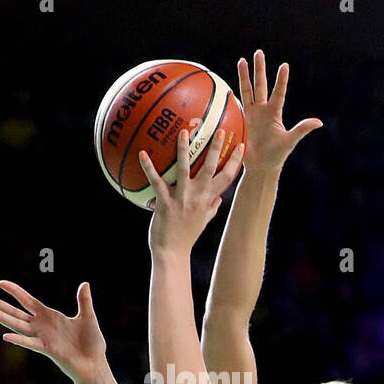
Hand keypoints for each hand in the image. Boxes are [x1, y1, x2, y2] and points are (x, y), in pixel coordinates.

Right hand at [0, 279, 106, 383]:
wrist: (95, 363)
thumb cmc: (91, 343)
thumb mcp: (88, 317)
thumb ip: (84, 301)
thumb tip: (85, 283)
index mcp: (49, 316)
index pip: (27, 300)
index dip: (14, 291)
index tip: (0, 283)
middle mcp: (41, 326)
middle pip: (15, 312)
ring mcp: (42, 337)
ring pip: (17, 325)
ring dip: (1, 317)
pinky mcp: (47, 348)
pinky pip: (29, 343)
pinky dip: (18, 339)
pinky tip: (5, 335)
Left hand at [141, 128, 244, 252]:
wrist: (172, 252)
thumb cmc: (187, 237)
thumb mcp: (204, 222)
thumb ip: (212, 208)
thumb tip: (220, 198)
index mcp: (208, 200)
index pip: (227, 178)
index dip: (235, 162)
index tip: (241, 146)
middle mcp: (197, 197)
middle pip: (210, 168)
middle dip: (216, 149)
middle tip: (220, 130)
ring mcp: (181, 199)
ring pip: (184, 169)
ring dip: (183, 150)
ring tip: (183, 132)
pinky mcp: (164, 202)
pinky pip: (156, 181)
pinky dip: (148, 167)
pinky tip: (142, 153)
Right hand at [237, 50, 321, 174]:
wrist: (260, 168)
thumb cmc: (276, 156)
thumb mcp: (290, 141)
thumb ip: (302, 129)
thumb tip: (319, 122)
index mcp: (275, 113)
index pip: (279, 92)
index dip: (281, 80)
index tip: (284, 65)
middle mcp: (262, 111)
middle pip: (260, 86)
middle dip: (259, 69)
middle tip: (258, 53)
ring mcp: (251, 115)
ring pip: (246, 91)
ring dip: (244, 76)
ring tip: (242, 60)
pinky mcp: (240, 121)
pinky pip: (235, 106)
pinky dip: (230, 96)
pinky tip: (225, 84)